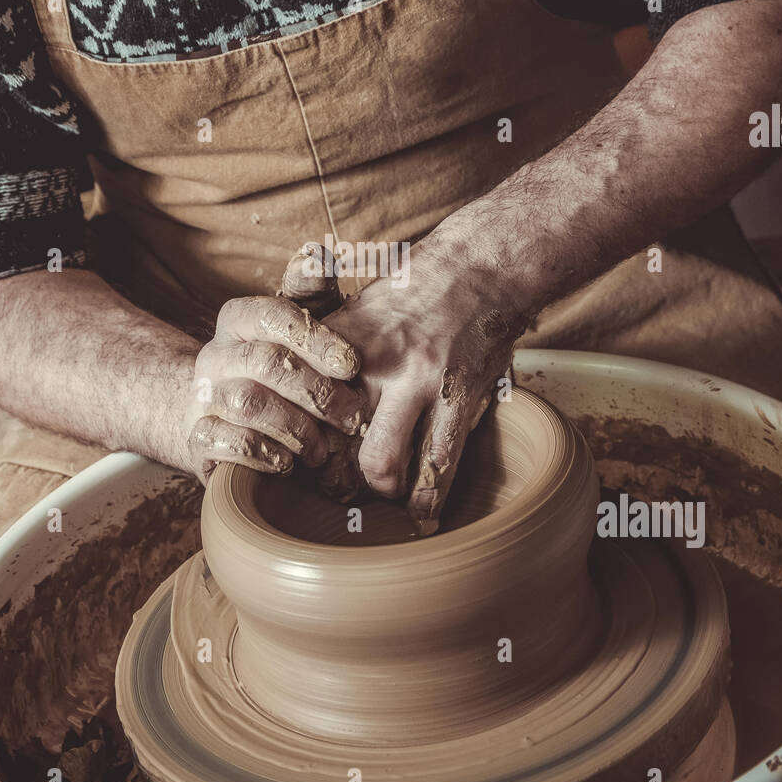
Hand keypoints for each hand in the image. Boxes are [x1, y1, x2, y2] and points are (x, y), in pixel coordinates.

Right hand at [185, 293, 366, 482]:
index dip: (315, 339)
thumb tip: (316, 255)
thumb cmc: (285, 366)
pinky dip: (265, 454)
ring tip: (323, 446)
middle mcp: (215, 355)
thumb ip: (312, 291)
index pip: (272, 315)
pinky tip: (288, 460)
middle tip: (351, 415)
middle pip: (266, 363)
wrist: (230, 419)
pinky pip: (229, 444)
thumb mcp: (303, 325)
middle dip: (316, 391)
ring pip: (248, 405)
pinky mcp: (199, 439)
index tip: (350, 364)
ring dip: (296, 428)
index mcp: (238, 320)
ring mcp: (203, 397)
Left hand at [323, 225, 529, 533]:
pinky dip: (428, 499)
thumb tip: (299, 382)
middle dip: (329, 471)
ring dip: (378, 488)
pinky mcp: (460, 397)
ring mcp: (421, 381)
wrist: (484, 265)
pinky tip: (422, 516)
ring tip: (381, 496)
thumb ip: (332, 345)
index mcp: (346, 336)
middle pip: (332, 436)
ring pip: (381, 460)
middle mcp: (377, 361)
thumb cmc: (420, 285)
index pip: (304, 398)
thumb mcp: (362, 302)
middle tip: (333, 486)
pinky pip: (439, 461)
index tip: (296, 450)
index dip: (296, 431)